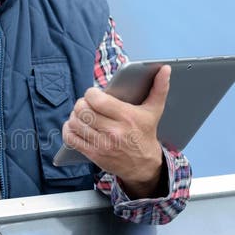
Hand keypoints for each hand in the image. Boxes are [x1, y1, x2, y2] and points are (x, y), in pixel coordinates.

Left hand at [62, 65, 170, 197]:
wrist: (144, 165)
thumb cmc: (146, 134)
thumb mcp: (154, 111)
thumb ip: (160, 88)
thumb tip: (165, 69)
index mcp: (127, 117)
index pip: (97, 100)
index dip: (90, 93)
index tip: (93, 94)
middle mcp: (114, 131)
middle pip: (83, 110)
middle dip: (81, 103)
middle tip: (85, 103)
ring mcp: (102, 144)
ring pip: (76, 123)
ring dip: (74, 116)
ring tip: (80, 114)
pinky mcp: (94, 155)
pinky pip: (71, 139)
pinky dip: (68, 130)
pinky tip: (74, 126)